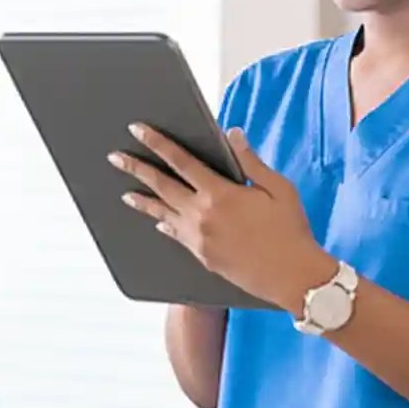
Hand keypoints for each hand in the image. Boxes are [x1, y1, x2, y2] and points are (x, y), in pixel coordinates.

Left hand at [108, 124, 336, 311]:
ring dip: (142, 201)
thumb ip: (250, 160)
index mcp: (219, 193)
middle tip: (115, 158)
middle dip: (136, 168)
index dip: (157, 143)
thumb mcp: (277, 188)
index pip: (180, 161)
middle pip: (161, 186)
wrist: (293, 277)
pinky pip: (176, 236)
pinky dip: (165, 225)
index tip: (138, 130)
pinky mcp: (203, 257)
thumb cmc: (290, 230)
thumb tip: (233, 134)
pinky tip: (158, 222)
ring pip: (163, 214)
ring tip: (126, 193)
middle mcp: (202, 216)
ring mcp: (199, 239)